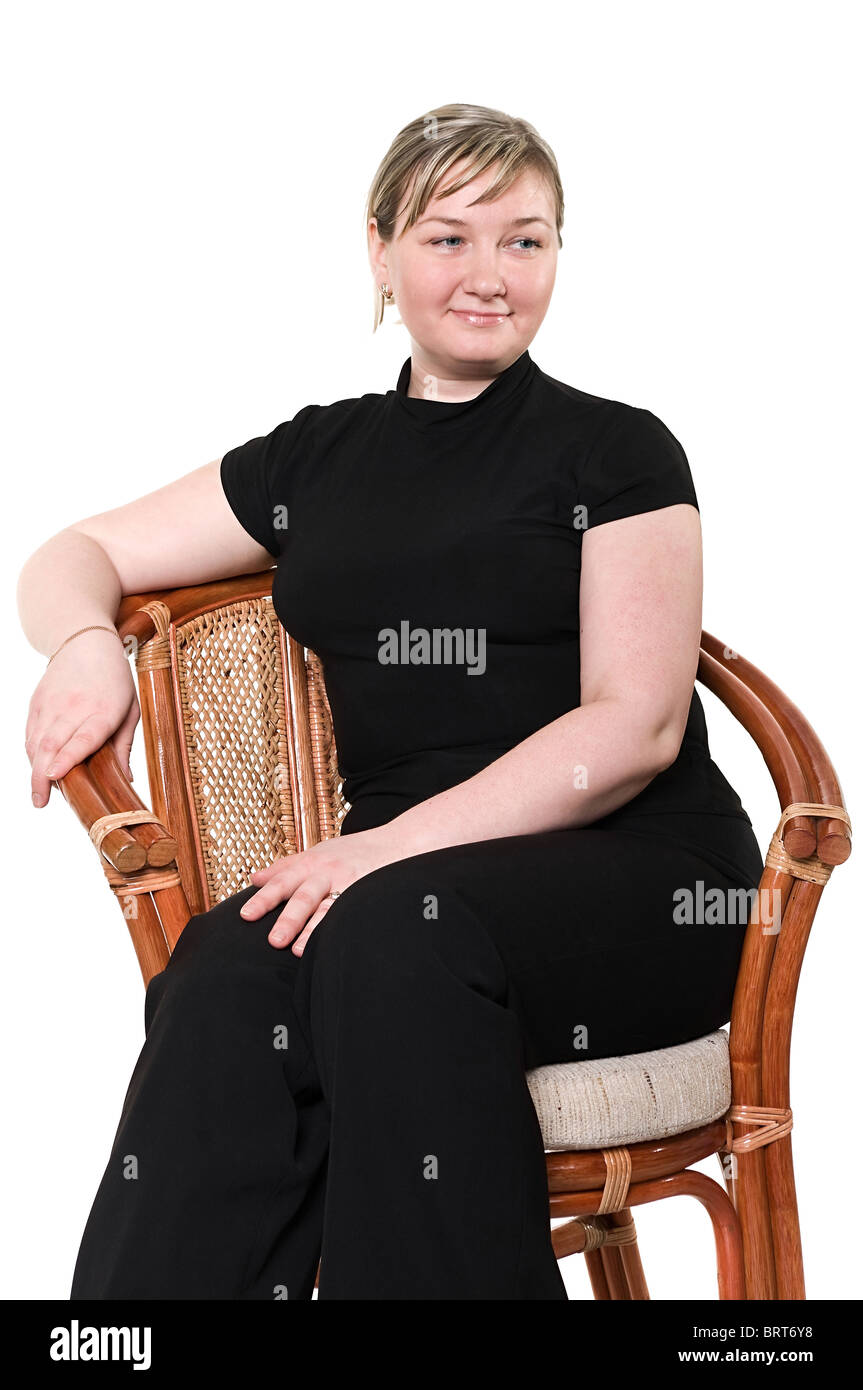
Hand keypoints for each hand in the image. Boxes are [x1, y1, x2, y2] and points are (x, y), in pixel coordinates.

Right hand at [26, 631, 139, 806]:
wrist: (85, 641)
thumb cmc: (115, 680)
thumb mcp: (131, 709)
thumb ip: (124, 746)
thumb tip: (125, 780)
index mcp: (103, 710)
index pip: (82, 738)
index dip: (66, 758)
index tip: (53, 777)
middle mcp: (73, 707)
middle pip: (51, 744)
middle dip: (41, 776)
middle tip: (40, 801)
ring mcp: (51, 704)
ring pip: (36, 742)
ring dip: (35, 769)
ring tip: (40, 792)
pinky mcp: (36, 703)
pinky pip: (29, 735)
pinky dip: (32, 754)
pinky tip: (38, 768)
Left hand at [239, 824, 411, 954]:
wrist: (400, 841)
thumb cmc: (354, 851)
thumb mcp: (318, 852)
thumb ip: (286, 866)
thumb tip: (254, 879)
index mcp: (313, 863)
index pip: (283, 882)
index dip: (264, 899)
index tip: (245, 916)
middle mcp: (330, 873)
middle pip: (304, 897)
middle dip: (289, 919)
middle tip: (273, 941)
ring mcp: (351, 884)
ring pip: (329, 908)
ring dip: (313, 930)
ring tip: (298, 951)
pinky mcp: (370, 895)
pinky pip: (353, 913)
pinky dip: (341, 928)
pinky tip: (333, 944)